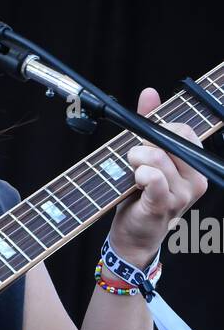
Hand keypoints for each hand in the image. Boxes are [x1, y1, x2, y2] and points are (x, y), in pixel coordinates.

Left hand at [109, 87, 207, 268]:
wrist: (132, 236)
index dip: (159, 130)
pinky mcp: (164, 205)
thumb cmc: (140, 196)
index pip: (183, 130)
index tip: (145, 143)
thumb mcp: (145, 156)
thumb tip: (150, 93)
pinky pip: (153, 178)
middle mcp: (195, 178)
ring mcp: (183, 194)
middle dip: (145, 145)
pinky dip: (139, 175)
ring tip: (133, 174)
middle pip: (170, 140)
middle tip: (135, 161)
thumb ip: (149, 123)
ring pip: (157, 157)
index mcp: (195, 164)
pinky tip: (135, 183)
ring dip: (135, 161)